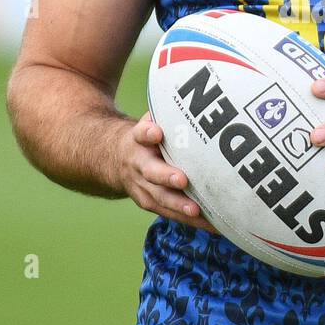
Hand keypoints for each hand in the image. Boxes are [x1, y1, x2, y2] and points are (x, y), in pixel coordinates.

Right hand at [114, 112, 218, 231]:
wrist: (112, 158)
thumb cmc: (146, 137)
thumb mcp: (150, 122)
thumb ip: (167, 116)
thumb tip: (199, 100)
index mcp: (138, 140)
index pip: (141, 133)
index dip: (148, 133)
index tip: (157, 131)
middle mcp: (138, 164)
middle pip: (151, 171)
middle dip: (166, 176)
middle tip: (183, 179)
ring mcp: (141, 186)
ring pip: (159, 198)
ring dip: (178, 205)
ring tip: (197, 210)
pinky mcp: (148, 202)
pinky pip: (170, 213)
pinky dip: (190, 219)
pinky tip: (212, 224)